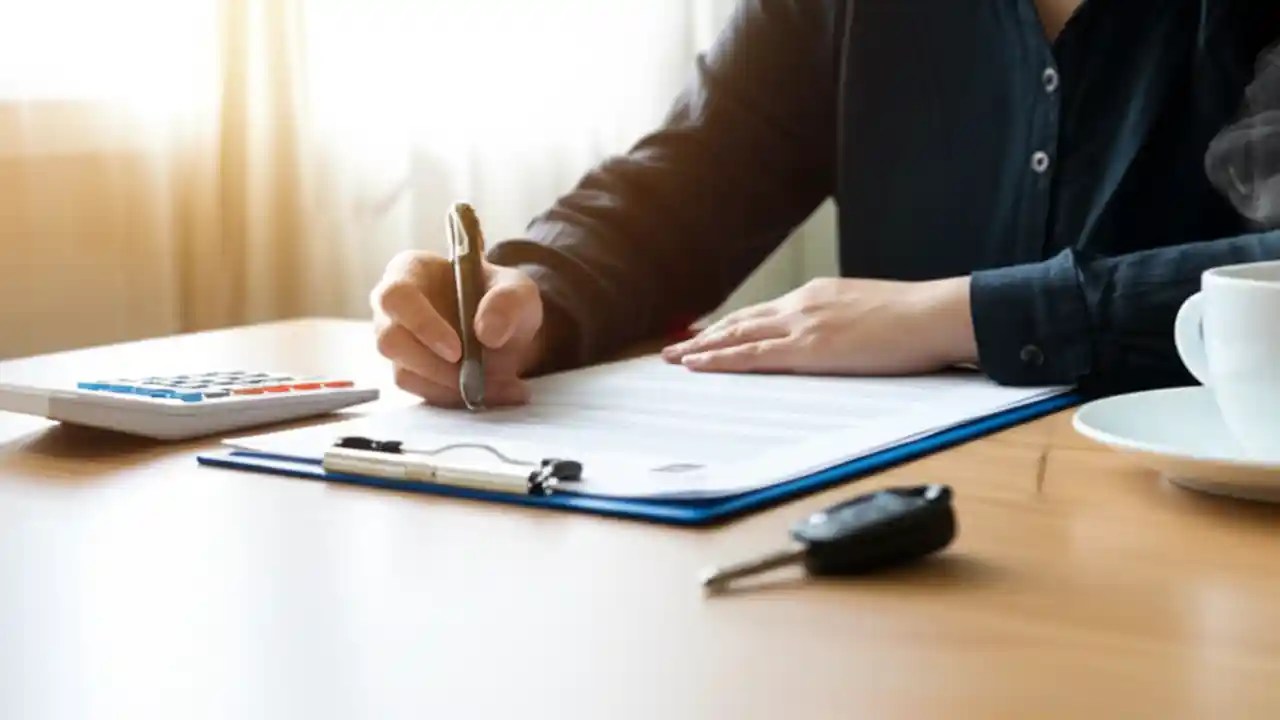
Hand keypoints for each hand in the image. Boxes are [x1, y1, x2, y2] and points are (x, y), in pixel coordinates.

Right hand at [371, 250, 544, 406]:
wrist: (506, 331)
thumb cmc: (501, 299)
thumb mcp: (518, 291)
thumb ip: (508, 303)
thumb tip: (487, 334)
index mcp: (410, 271)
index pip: (396, 296)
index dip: (421, 325)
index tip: (456, 351)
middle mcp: (393, 308)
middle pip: (391, 341)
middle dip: (435, 366)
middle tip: (479, 378)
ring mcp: (397, 343)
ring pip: (406, 373)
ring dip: (453, 386)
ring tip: (504, 385)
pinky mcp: (408, 373)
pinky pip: (423, 391)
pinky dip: (459, 398)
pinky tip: (496, 392)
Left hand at [661, 276, 977, 374]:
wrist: (936, 314)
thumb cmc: (917, 320)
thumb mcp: (872, 315)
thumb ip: (847, 324)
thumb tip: (842, 339)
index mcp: (819, 295)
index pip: (765, 313)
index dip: (733, 325)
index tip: (709, 333)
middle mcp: (803, 304)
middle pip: (742, 321)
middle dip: (706, 336)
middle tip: (674, 347)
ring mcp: (803, 324)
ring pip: (738, 336)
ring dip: (701, 348)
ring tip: (673, 358)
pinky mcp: (809, 347)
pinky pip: (753, 355)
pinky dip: (720, 359)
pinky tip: (698, 364)